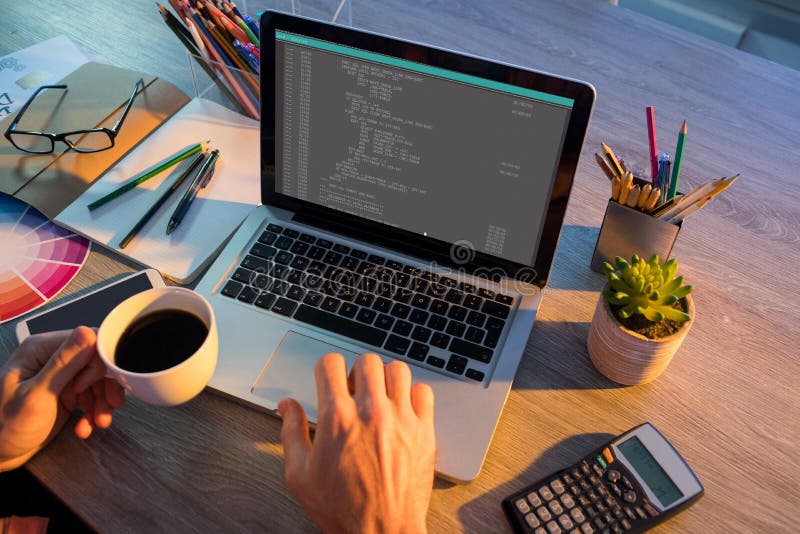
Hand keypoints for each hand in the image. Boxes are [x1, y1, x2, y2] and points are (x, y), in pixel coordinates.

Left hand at [0, 327, 124, 470]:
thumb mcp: (37, 395)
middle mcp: (52, 359)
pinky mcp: (66, 394)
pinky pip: (91, 397)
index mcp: (40, 350)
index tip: (99, 385)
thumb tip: (88, 332)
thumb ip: (64, 364)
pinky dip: (93, 412)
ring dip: (102, 403)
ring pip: (97, 381)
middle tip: (111, 406)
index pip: (86, 341)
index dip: (99, 362)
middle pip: (96, 362)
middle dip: (105, 386)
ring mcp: (60, 377)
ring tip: (100, 422)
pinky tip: (85, 427)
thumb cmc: (4, 426)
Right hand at [280, 353, 434, 533]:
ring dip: (386, 378)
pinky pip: (424, 391)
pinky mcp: (424, 431)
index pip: (331, 363)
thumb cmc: (342, 510)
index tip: (328, 379)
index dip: (326, 368)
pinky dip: (413, 395)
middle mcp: (370, 412)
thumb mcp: (299, 476)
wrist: (383, 533)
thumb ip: (291, 433)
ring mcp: (401, 419)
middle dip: (357, 371)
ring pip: (397, 369)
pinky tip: (402, 409)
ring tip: (379, 396)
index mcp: (337, 419)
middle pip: (367, 360)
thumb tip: (287, 406)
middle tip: (354, 390)